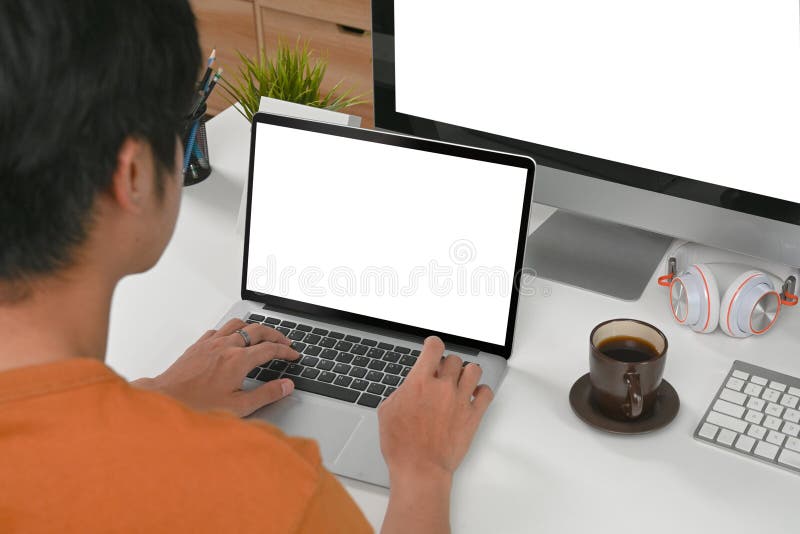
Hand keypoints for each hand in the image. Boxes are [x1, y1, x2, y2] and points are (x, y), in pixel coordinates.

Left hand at [133, 318, 298, 415]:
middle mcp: (226, 347)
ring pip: (238, 324)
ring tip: (262, 335)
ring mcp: (211, 343)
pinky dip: (231, 331)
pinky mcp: (198, 345)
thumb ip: (266, 394)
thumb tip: (286, 386)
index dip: (286, 350)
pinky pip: (219, 329)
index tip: (293, 354)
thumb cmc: (197, 405)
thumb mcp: (239, 406)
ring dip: (254, 327)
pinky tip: (231, 339)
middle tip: (284, 342)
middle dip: (275, 334)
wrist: (165, 399)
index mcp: (239, 361)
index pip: (270, 349)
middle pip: (258, 330)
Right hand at [378, 336, 492, 481]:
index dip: (433, 344)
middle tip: (442, 374)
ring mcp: (460, 401)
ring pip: (473, 370)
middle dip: (447, 364)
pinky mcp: (473, 416)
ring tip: (460, 382)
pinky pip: (486, 393)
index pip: (433, 348)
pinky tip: (473, 396)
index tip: (433, 347)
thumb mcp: (387, 411)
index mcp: (419, 382)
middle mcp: (442, 387)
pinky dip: (481, 391)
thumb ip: (401, 392)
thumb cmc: (401, 445)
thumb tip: (409, 387)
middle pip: (454, 359)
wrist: (419, 468)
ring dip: (466, 373)